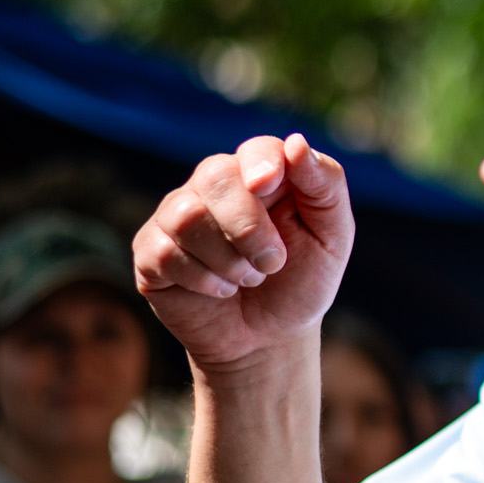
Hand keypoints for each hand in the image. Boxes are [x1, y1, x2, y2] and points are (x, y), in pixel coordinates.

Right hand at [134, 134, 353, 369]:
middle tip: (272, 264)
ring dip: (229, 260)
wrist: (270, 339)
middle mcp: (214, 186)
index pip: (258, 149)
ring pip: (187, 216)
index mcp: (262, 174)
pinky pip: (164, 253)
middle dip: (249, 227)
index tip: (270, 186)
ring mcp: (176, 216)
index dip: (263, 164)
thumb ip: (326, 187)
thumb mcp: (332, 238)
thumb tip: (296, 143)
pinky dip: (202, 280)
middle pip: (215, 176)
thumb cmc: (302, 282)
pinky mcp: (151, 252)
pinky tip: (221, 291)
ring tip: (248, 278)